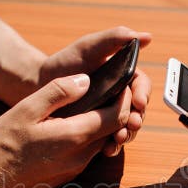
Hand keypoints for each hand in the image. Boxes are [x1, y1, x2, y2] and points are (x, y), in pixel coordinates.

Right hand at [0, 74, 129, 187]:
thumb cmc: (2, 145)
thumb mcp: (26, 109)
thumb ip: (58, 92)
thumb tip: (86, 80)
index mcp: (75, 136)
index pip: (118, 116)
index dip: (124, 98)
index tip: (122, 82)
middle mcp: (81, 156)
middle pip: (114, 130)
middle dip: (118, 109)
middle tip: (112, 89)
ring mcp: (75, 168)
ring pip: (102, 142)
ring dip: (104, 124)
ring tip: (94, 103)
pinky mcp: (67, 176)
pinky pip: (88, 152)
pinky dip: (90, 136)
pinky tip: (74, 124)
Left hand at [37, 27, 152, 156]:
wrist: (41, 84)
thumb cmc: (66, 61)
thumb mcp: (89, 46)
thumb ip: (115, 38)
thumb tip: (146, 37)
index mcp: (123, 74)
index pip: (141, 85)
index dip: (143, 94)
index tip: (139, 102)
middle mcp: (120, 95)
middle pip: (138, 109)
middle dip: (137, 118)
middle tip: (131, 125)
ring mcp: (110, 112)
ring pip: (127, 126)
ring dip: (127, 134)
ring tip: (119, 139)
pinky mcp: (99, 127)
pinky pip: (111, 138)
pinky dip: (113, 144)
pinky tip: (108, 149)